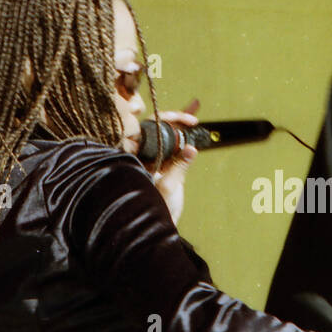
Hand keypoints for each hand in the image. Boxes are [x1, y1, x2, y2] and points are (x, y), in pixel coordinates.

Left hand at [146, 100, 198, 225]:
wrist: (159, 225)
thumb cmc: (155, 209)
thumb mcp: (168, 188)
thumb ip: (179, 167)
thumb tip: (192, 149)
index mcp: (136, 157)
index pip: (147, 130)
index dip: (163, 121)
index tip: (180, 120)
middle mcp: (144, 155)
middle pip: (158, 128)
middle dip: (174, 118)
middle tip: (191, 115)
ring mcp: (156, 158)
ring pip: (168, 134)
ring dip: (181, 120)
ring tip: (194, 106)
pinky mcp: (168, 163)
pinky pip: (177, 145)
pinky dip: (186, 134)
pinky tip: (195, 121)